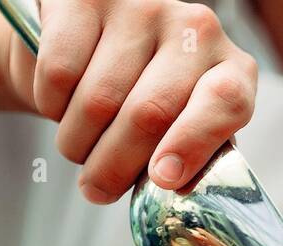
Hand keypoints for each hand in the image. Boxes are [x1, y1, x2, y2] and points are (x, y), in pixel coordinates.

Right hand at [2, 0, 256, 202]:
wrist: (86, 52)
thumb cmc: (141, 105)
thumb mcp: (178, 135)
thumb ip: (185, 160)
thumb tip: (167, 187)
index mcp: (231, 70)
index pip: (226, 102)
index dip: (192, 144)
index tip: (163, 180)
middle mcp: (194, 29)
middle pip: (149, 113)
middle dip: (114, 167)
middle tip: (97, 190)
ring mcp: (142, 6)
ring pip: (99, 100)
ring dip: (78, 143)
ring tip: (79, 149)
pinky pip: (61, 72)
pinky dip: (51, 105)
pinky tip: (61, 106)